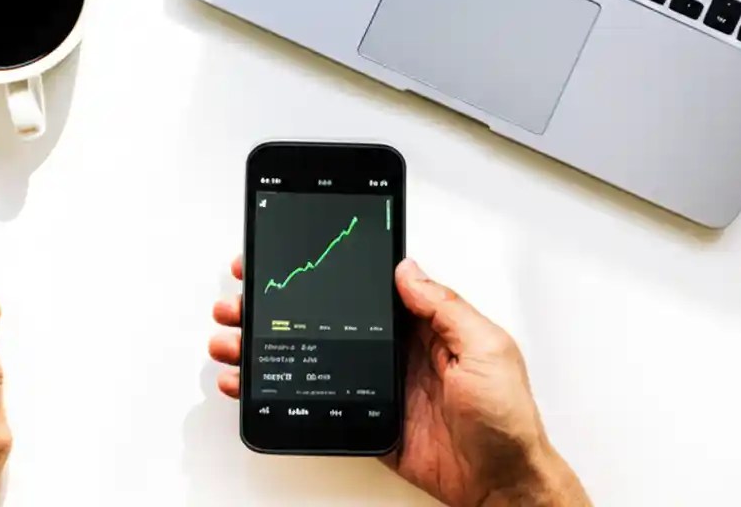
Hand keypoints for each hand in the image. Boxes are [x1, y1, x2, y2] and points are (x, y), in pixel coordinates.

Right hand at [208, 257, 589, 506]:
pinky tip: (255, 383)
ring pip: (312, 356)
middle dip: (278, 305)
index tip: (288, 257)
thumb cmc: (507, 420)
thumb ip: (445, 308)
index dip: (325, 270)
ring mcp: (378, 385)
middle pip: (326, 318)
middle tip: (241, 297)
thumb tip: (408, 269)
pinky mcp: (366, 419)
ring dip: (269, 346)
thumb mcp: (487, 349)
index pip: (366, 287)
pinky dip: (281, 392)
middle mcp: (396, 350)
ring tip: (234, 337)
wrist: (501, 484)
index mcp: (425, 325)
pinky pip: (317, 401)